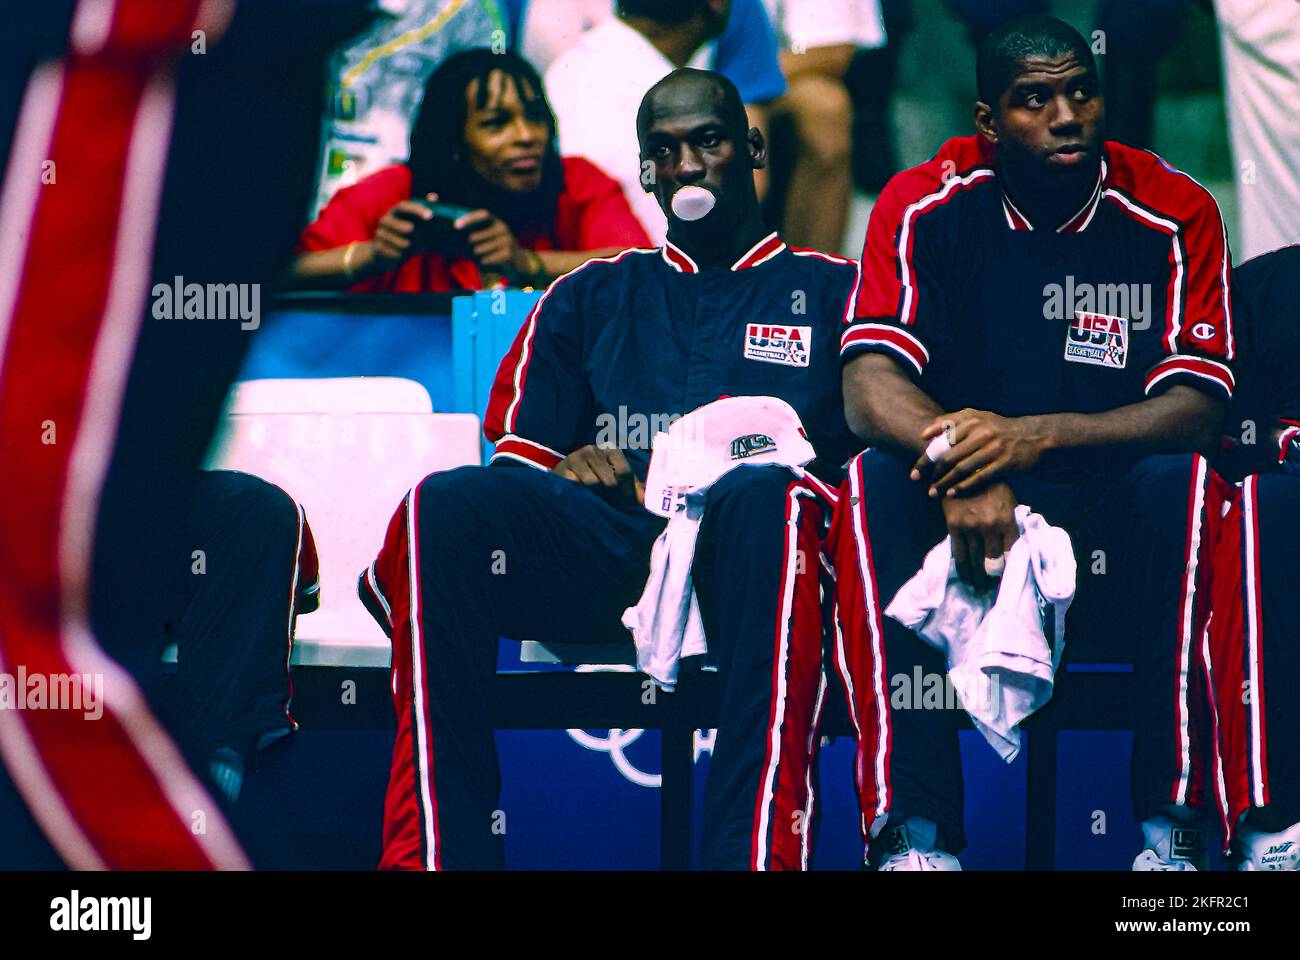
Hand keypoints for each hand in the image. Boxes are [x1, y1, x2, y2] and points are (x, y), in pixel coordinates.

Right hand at [370, 193, 438, 270]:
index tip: (430, 215)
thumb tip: (433, 196)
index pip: (404, 206)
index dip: (416, 210)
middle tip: (411, 228)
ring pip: (387, 236)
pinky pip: (384, 249)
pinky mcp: (378, 248)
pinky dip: (394, 253)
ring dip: (399, 241)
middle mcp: (386, 221)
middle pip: (389, 220)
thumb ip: (428, 211)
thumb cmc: (413, 237)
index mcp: (397, 213)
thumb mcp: (422, 226)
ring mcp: (380, 234)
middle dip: (399, 224)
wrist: (394, 255)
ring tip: (408, 245)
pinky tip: (401, 254)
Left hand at [454, 209, 528, 275]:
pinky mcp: (508, 254)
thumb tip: (457, 236)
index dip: (469, 218)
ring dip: (474, 254)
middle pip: (476, 235)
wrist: (519, 261)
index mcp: (496, 222)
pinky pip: (487, 258)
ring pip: (479, 249)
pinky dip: (483, 261)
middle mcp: (503, 228)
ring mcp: (507, 240)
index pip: (483, 215)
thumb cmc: (496, 249)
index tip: (456, 225)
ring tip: (475, 256)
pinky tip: (484, 262)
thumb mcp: (489, 239)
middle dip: (467, 243)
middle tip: (462, 248)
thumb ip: (475, 235)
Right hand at [552, 445, 643, 505]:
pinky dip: (582, 498)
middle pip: (610, 480)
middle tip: (615, 511)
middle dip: (615, 499)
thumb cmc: (595, 476)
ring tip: (601, 509)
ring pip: (593, 485)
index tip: (628, 505)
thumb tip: (645, 500)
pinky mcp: (562, 470)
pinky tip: (585, 504)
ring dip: (599, 500)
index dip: (629, 492)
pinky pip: (576, 488)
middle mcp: (593, 450)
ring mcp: (576, 458)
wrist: (563, 474)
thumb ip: (632, 487)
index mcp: (610, 450)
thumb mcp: (614, 477)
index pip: (625, 472)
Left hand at [911, 409, 1050, 496]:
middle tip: (920, 483)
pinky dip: (963, 487)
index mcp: (972, 420)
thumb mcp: (978, 417)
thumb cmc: (998, 429)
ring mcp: (993, 448)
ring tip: (933, 493)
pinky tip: (952, 494)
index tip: (914, 470)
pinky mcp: (1004, 463)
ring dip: (944, 483)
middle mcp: (981, 432)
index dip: (925, 457)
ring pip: (961, 469)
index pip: (941, 440)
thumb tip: (925, 434)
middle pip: (948, 456)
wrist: (1034, 436)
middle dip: (931, 472)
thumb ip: (951, 422)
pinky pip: (978, 478)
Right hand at [940, 481, 1018, 590]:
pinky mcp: (953, 526)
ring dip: (976, 579)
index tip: (1006, 579)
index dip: (1008, 571)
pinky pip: (958, 554)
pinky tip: (966, 577)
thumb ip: (1011, 526)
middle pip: (991, 564)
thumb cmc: (992, 487)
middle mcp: (989, 526)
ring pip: (973, 562)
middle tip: (990, 589)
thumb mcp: (1009, 503)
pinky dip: (962, 569)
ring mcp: (970, 527)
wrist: (965, 469)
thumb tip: (1013, 551)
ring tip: (978, 589)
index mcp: (1007, 520)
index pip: (1011, 555)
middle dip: (990, 580)